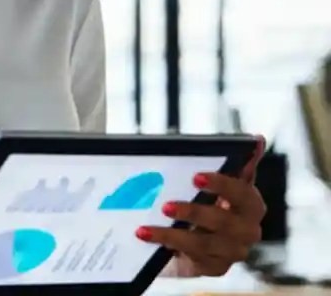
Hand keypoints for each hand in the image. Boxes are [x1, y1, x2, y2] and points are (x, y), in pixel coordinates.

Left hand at [136, 136, 267, 277]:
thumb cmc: (204, 200)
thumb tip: (258, 139)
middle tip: (166, 206)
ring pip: (206, 244)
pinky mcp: (216, 267)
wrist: (191, 236)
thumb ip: (233, 162)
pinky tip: (149, 239)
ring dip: (174, 234)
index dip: (221, 184)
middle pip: (225, 222)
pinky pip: (194, 259)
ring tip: (146, 229)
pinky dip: (170, 247)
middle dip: (195, 212)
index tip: (195, 177)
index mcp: (249, 203)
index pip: (243, 192)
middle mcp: (247, 229)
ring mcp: (233, 250)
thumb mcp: (211, 181)